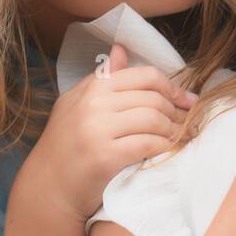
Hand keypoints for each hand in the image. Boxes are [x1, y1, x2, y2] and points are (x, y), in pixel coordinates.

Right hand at [17, 43, 196, 221]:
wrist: (47, 187)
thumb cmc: (66, 145)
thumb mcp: (78, 103)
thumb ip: (104, 77)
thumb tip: (121, 49)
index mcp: (92, 86)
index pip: (145, 75)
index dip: (172, 87)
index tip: (186, 100)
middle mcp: (94, 103)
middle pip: (153, 98)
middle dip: (177, 111)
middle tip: (188, 122)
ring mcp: (98, 129)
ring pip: (154, 119)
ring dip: (173, 130)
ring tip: (180, 137)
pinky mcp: (105, 156)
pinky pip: (148, 144)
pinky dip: (164, 147)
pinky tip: (167, 151)